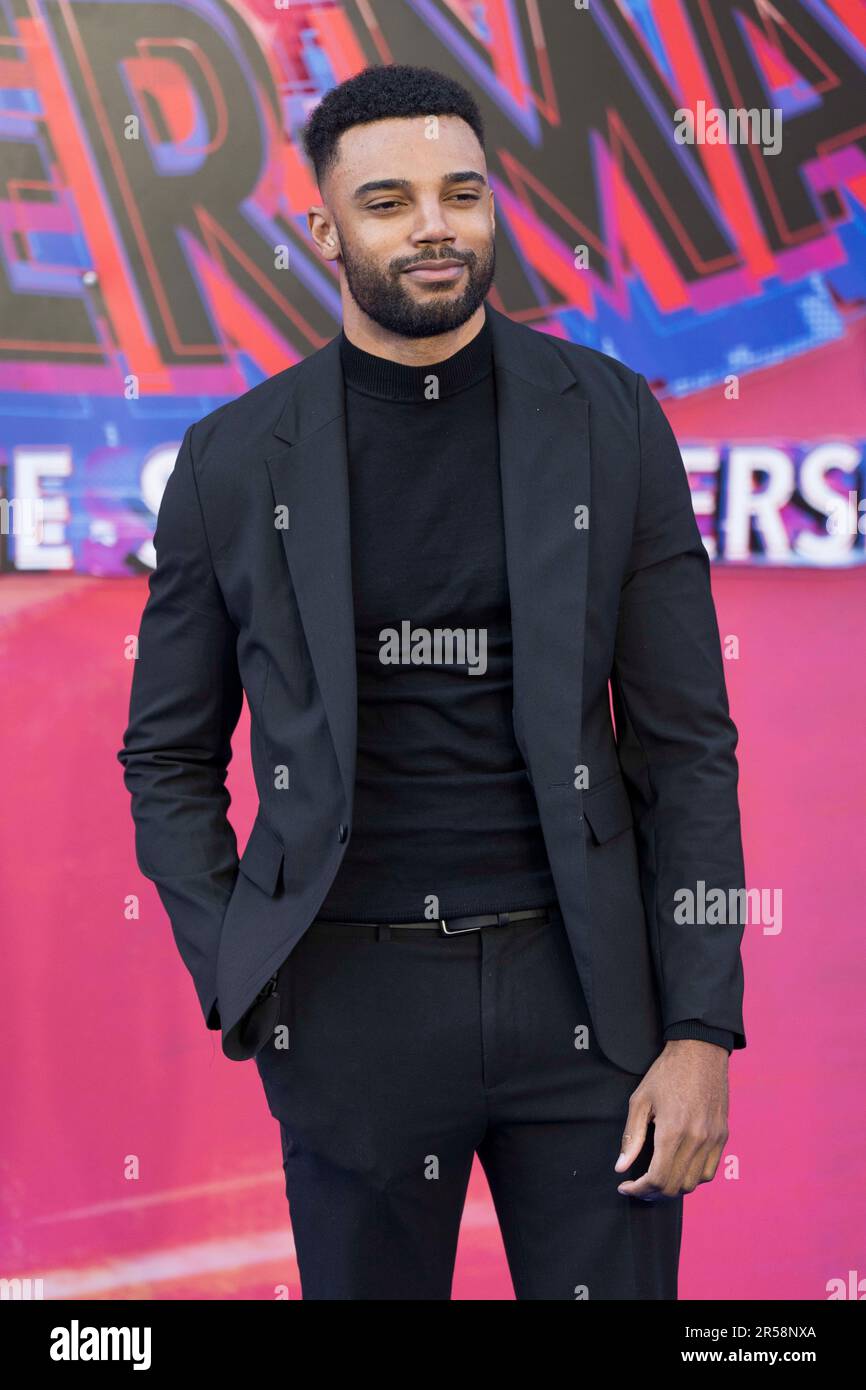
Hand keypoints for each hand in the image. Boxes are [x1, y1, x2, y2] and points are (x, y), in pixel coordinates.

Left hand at [614, 1039, 728, 1199]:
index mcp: (673, 1131)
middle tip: (638, 1186)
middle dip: (653, 1192)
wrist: (700, 1051)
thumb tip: (621, 1166)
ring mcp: (713, 1139)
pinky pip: (709, 1170)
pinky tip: (678, 1168)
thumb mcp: (640, 1100)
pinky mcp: (722, 1135)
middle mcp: (696, 1139)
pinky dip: (693, 1177)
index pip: (657, 1179)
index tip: (625, 1186)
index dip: (639, 1190)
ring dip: (674, 1187)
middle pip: (676, 1186)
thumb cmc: (666, 1073)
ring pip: (694, 1183)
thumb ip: (631, 1137)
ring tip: (657, 1179)